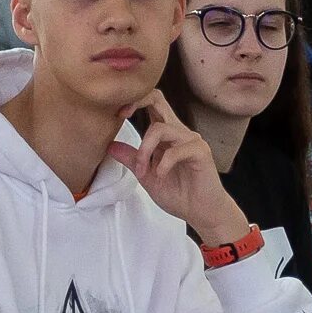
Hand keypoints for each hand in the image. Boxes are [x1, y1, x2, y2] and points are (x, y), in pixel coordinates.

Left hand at [110, 92, 244, 244]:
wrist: (202, 212)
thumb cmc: (179, 194)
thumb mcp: (146, 176)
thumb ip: (131, 159)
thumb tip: (110, 145)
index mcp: (166, 134)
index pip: (151, 103)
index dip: (133, 100)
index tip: (115, 113)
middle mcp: (178, 131)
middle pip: (158, 100)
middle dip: (137, 102)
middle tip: (121, 115)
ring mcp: (190, 140)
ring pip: (159, 129)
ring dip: (144, 150)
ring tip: (143, 171)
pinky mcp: (200, 151)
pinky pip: (175, 150)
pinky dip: (162, 164)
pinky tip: (160, 175)